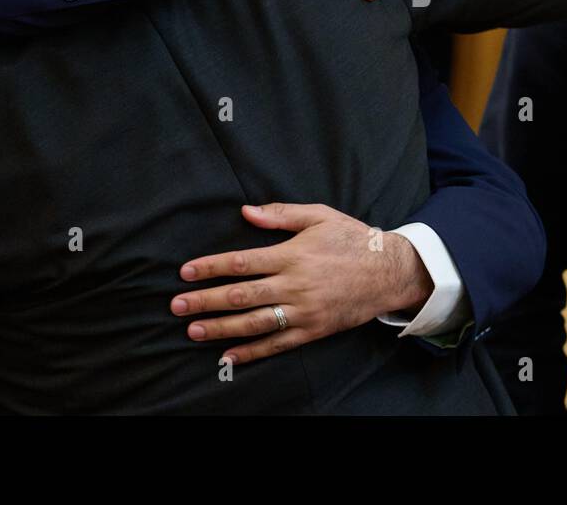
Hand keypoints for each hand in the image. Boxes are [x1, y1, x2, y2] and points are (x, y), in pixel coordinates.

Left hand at [170, 203, 433, 364]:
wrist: (389, 272)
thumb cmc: (352, 239)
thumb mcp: (319, 216)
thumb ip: (280, 215)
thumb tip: (245, 211)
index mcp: (292, 255)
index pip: (241, 262)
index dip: (210, 267)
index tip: (186, 272)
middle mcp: (294, 285)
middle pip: (240, 295)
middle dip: (204, 300)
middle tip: (176, 306)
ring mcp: (303, 311)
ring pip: (254, 322)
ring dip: (220, 327)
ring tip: (193, 330)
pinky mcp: (313, 330)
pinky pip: (277, 344)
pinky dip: (251, 351)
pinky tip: (228, 355)